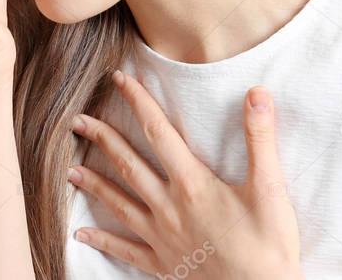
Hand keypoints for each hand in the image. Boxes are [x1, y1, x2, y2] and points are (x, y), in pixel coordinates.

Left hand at [68, 70, 302, 278]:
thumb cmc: (269, 245)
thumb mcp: (271, 188)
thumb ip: (261, 138)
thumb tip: (258, 93)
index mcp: (192, 184)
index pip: (158, 132)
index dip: (138, 102)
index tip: (119, 80)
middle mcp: (169, 207)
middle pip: (128, 165)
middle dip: (102, 139)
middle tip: (77, 120)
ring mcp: (162, 238)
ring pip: (119, 204)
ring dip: (94, 184)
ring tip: (70, 169)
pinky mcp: (163, 265)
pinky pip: (125, 250)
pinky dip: (102, 241)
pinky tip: (81, 234)